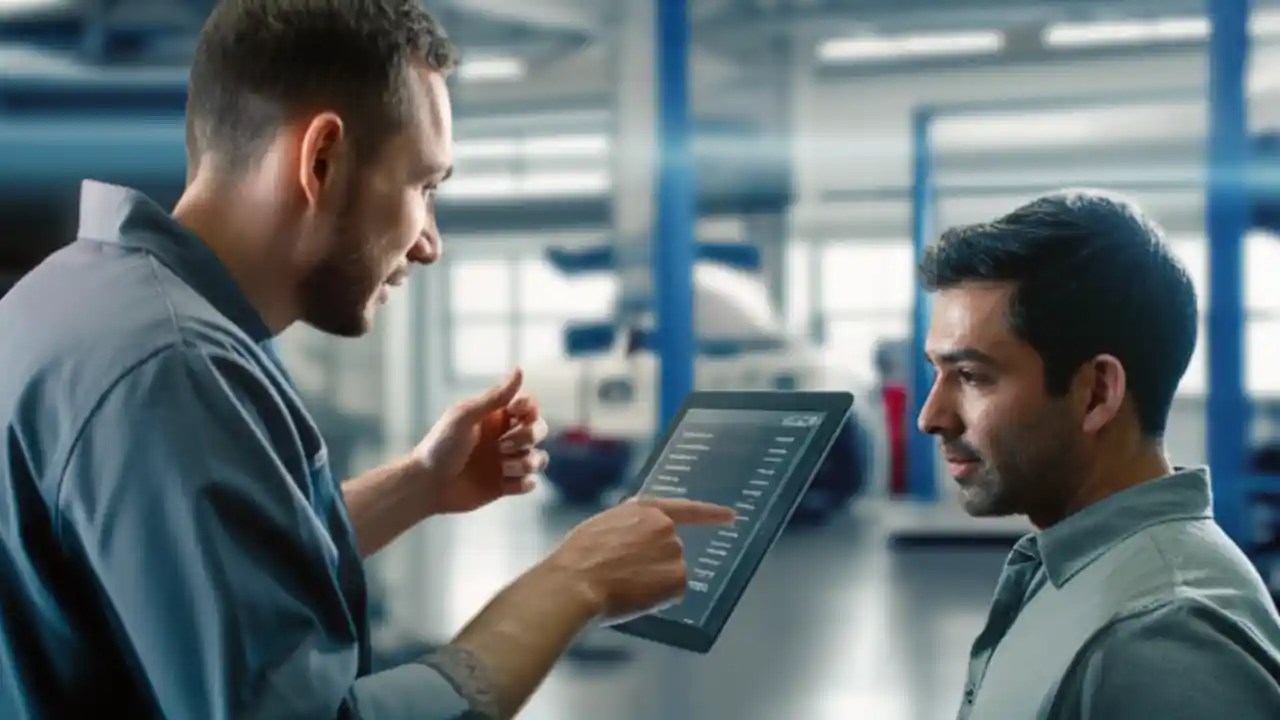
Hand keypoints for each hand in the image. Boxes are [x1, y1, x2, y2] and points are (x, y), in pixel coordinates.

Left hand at [413, 368, 549, 515]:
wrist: (427, 485)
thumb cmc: (441, 445)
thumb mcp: (466, 416)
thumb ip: (495, 396)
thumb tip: (520, 369)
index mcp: (496, 417)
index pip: (529, 405)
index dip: (528, 407)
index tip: (513, 411)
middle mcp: (505, 437)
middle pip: (539, 430)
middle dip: (528, 436)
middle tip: (502, 445)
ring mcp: (506, 461)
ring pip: (539, 458)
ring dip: (527, 462)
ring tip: (503, 467)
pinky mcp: (506, 485)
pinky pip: (530, 483)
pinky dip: (523, 483)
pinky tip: (504, 483)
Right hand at [542, 497, 735, 620]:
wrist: (577, 582)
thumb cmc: (580, 556)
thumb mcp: (604, 523)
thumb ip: (630, 521)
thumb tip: (640, 524)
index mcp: (647, 510)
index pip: (686, 510)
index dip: (710, 513)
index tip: (731, 516)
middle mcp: (667, 529)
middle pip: (669, 550)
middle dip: (653, 563)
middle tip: (623, 575)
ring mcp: (675, 554)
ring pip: (670, 573)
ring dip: (654, 582)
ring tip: (622, 585)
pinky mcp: (677, 580)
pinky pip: (670, 593)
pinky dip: (657, 599)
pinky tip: (634, 597)